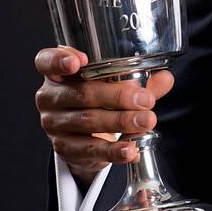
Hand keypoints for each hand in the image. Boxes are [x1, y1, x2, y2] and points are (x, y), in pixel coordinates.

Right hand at [34, 45, 174, 183]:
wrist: (85, 137)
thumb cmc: (98, 100)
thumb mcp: (114, 85)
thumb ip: (138, 80)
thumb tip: (164, 78)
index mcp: (57, 73)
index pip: (46, 62)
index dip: (59, 60)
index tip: (79, 61)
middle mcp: (50, 97)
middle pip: (81, 93)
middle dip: (117, 96)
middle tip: (145, 99)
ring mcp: (54, 124)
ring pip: (87, 121)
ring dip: (121, 122)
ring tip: (146, 121)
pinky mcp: (65, 148)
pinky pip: (90, 150)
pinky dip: (113, 150)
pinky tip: (131, 148)